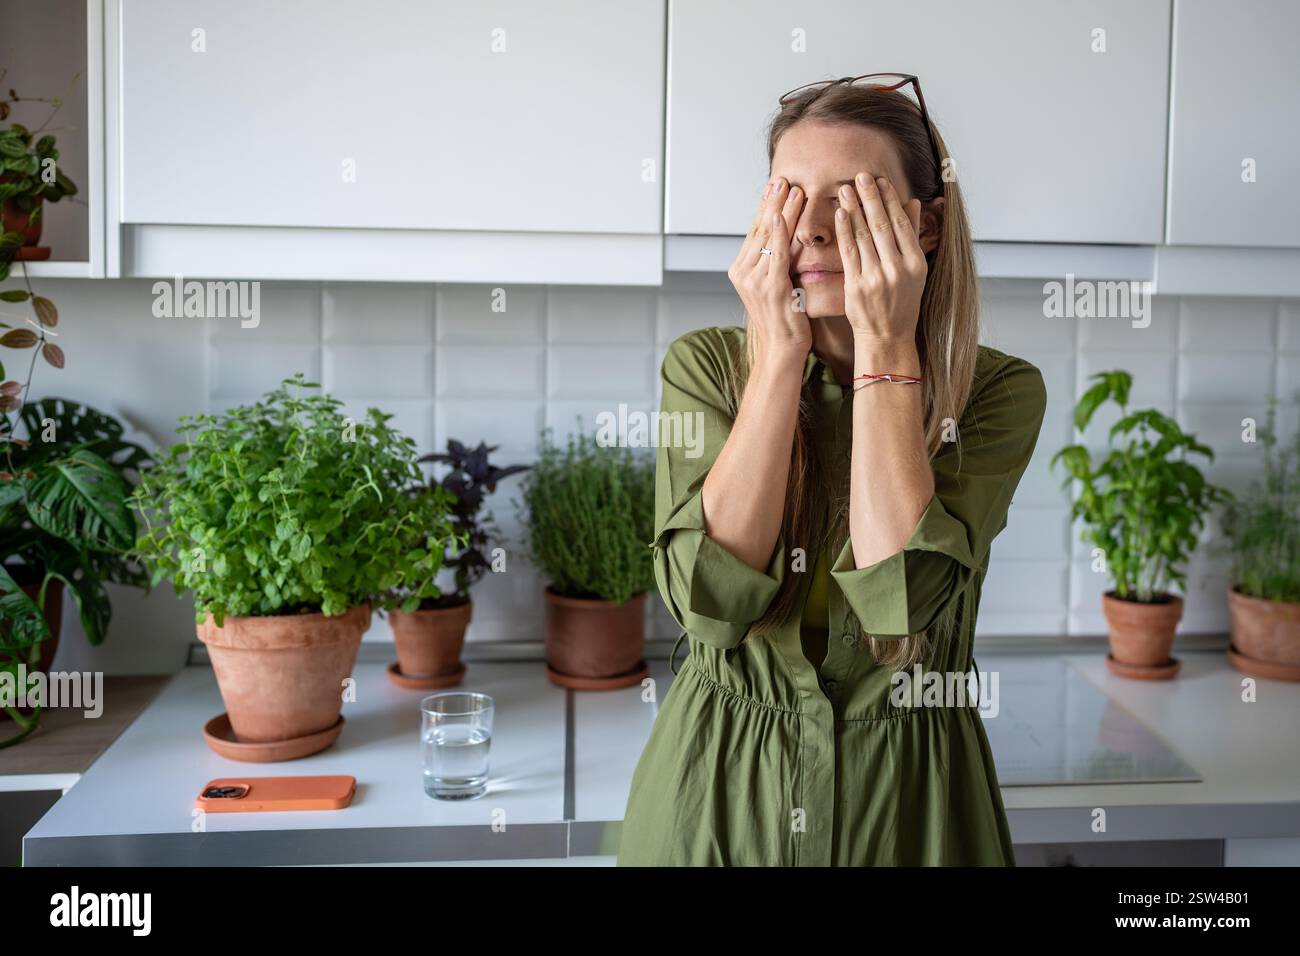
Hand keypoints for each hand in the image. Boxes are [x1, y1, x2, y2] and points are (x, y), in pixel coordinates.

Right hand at [727, 176, 809, 361]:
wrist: (782, 349)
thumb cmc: (785, 319)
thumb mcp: (779, 284)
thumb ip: (780, 260)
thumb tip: (790, 234)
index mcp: (742, 271)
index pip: (755, 232)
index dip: (766, 207)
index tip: (775, 186)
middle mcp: (743, 273)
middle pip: (759, 229)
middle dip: (772, 202)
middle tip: (782, 178)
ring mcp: (753, 279)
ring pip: (767, 236)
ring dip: (779, 210)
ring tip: (790, 188)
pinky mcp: (769, 286)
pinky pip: (774, 253)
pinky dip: (778, 232)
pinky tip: (782, 214)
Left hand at [834, 172, 927, 342]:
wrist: (887, 335)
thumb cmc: (901, 300)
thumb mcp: (915, 270)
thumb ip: (912, 235)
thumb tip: (912, 202)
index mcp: (916, 263)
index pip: (901, 223)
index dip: (889, 199)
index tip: (879, 180)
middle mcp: (898, 269)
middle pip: (882, 225)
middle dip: (870, 198)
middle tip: (860, 175)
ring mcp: (876, 278)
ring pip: (864, 236)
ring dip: (854, 209)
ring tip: (845, 189)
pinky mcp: (856, 287)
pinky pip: (849, 253)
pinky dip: (844, 231)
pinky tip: (840, 213)